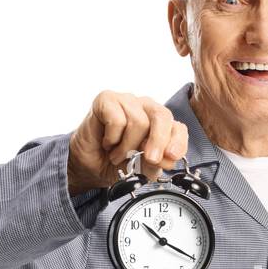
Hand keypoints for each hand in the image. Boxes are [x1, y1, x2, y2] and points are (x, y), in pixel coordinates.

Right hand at [67, 91, 189, 194]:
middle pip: (162, 116)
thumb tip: (167, 159)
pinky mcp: (106, 99)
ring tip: (117, 154)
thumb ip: (157, 163)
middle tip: (149, 159)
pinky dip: (112, 138)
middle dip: (158, 141)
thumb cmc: (117, 162)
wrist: (90, 166)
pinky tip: (107, 143)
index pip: (178, 127)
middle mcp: (145, 107)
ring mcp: (126, 101)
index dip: (177, 142)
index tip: (171, 157)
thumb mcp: (142, 169)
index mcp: (159, 123)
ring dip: (126, 147)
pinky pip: (117, 120)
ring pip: (138, 121)